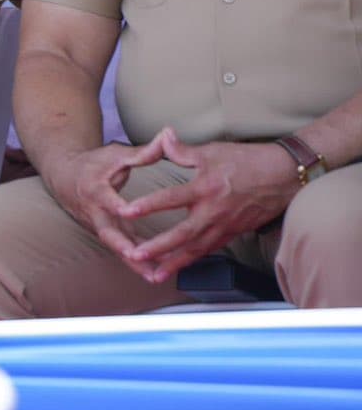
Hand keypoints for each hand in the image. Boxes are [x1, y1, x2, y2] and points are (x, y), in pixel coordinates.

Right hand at [37, 134, 170, 272]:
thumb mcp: (115, 154)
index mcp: (96, 189)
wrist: (64, 176)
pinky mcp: (105, 233)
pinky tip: (156, 273)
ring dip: (135, 262)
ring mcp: (98, 225)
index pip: (107, 199)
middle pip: (109, 233)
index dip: (118, 206)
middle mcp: (95, 212)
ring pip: (117, 247)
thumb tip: (168, 135)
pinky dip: (137, 261)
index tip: (128, 211)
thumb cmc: (93, 163)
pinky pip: (121, 249)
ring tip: (156, 277)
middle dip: (125, 248)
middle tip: (141, 259)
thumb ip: (144, 152)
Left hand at [117, 130, 297, 284]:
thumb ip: (183, 150)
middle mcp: (214, 212)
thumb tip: (163, 135)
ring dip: (174, 262)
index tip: (126, 212)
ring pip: (196, 249)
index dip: (147, 205)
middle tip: (135, 255)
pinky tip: (179, 267)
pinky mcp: (233, 233)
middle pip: (182, 234)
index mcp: (205, 188)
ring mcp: (225, 226)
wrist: (284, 176)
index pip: (171, 198)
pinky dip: (193, 260)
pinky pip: (209, 250)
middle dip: (157, 247)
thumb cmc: (247, 161)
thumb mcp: (212, 151)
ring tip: (154, 274)